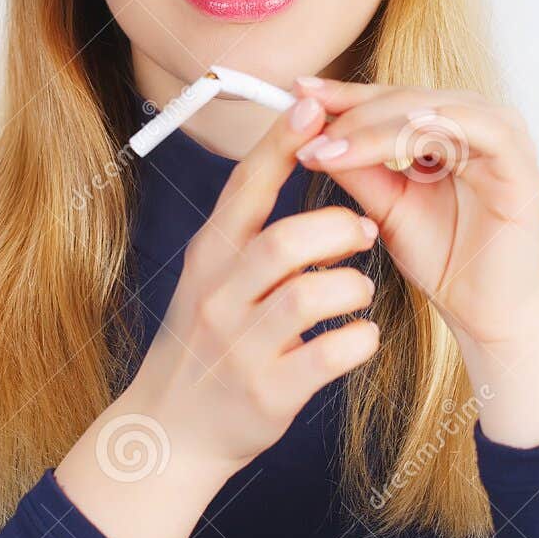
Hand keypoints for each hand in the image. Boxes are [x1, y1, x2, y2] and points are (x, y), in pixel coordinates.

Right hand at [131, 95, 380, 476]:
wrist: (173, 432)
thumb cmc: (207, 343)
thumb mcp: (212, 278)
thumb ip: (249, 229)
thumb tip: (297, 154)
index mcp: (209, 258)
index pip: (245, 187)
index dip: (281, 143)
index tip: (314, 105)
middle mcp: (220, 297)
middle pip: (285, 240)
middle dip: (338, 227)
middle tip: (365, 230)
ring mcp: (242, 348)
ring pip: (312, 295)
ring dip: (353, 284)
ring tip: (358, 289)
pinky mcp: (270, 393)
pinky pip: (331, 355)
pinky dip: (359, 339)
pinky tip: (359, 336)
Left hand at [287, 77, 538, 447]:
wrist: (486, 317)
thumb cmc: (444, 262)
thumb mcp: (385, 208)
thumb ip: (358, 169)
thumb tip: (308, 134)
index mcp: (451, 129)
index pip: (393, 99)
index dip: (344, 94)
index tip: (295, 92)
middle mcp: (481, 124)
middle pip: (410, 96)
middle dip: (352, 108)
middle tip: (302, 123)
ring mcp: (506, 139)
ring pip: (433, 108)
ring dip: (375, 124)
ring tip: (329, 147)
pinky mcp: (522, 164)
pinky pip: (470, 130)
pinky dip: (419, 134)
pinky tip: (375, 148)